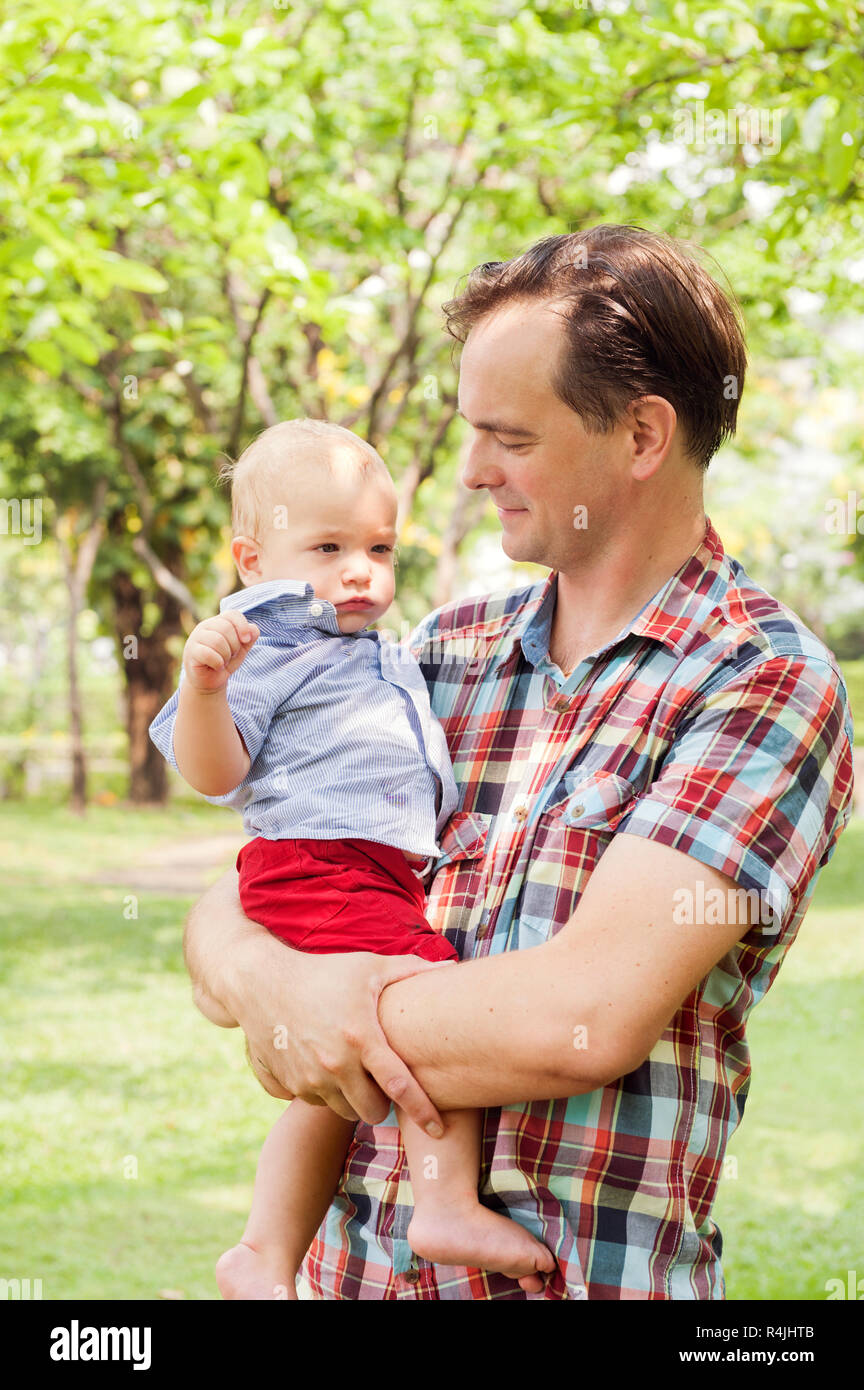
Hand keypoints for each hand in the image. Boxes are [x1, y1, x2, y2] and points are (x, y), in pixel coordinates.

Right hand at [182, 611, 259, 692]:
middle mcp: (205, 626)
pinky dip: (217, 663)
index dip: (242, 626)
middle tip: (230, 656)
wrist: (210, 681)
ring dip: (226, 655)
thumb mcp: (241, 649)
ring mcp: (196, 638)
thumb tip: (253, 629)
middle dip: (234, 646)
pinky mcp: (191, 652)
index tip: (246, 640)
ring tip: (223, 661)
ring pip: (217, 641)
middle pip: (226, 628)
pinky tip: (217, 666)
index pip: (232, 614)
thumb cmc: (225, 662)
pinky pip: (208, 654)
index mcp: (218, 622)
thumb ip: (249, 638)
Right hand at [226, 932, 453, 1135]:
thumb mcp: (368, 966)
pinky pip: (317, 1103)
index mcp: (360, 1038)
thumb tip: (450, 967)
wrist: (260, 981)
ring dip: (354, 1099)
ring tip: (354, 1072)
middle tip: (381, 1080)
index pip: (400, 1087)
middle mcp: (334, 1065)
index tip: (439, 1128)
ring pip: (343, 1111)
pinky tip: (327, 1068)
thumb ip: (411, 970)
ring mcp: (308, 1078)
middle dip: (382, 1103)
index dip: (423, 1111)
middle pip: (372, 1111)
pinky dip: (327, 1094)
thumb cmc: (322, 970)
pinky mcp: (288, 1084)